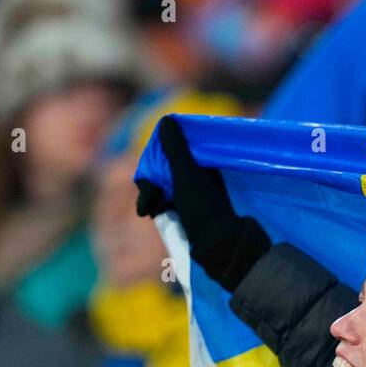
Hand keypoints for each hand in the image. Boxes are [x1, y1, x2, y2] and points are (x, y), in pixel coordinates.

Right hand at [135, 116, 270, 290]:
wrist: (218, 247)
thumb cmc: (203, 210)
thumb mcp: (187, 176)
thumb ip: (176, 149)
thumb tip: (166, 119)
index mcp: (200, 161)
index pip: (168, 150)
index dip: (153, 164)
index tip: (149, 182)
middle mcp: (198, 173)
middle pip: (162, 168)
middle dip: (150, 184)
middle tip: (147, 205)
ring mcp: (193, 190)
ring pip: (162, 185)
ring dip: (151, 196)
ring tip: (149, 212)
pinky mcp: (189, 206)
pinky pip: (166, 198)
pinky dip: (157, 204)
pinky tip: (153, 214)